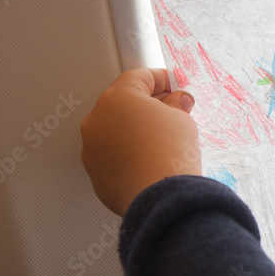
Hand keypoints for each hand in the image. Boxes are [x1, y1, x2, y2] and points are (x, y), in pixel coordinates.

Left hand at [80, 68, 200, 215]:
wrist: (161, 198)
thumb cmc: (170, 155)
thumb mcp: (183, 120)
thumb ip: (176, 104)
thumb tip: (177, 101)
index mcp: (118, 98)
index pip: (139, 77)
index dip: (161, 79)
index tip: (174, 86)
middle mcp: (97, 120)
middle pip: (123, 103)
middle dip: (146, 105)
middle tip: (171, 113)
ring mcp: (92, 148)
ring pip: (114, 130)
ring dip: (134, 130)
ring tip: (160, 142)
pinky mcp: (94, 172)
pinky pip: (112, 155)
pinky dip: (127, 154)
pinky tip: (148, 161)